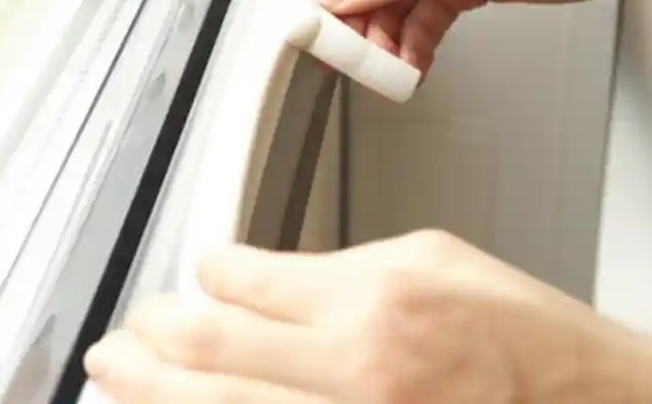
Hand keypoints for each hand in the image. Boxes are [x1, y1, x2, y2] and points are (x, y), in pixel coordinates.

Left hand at [85, 230, 651, 402]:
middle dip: (149, 335)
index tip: (195, 272)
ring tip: (120, 376)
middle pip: (205, 350)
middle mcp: (357, 377)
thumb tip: (262, 277)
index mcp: (376, 303)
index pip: (241, 280)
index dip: (202, 271)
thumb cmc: (531, 342)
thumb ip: (341, 266)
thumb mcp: (437, 261)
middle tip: (128, 332)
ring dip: (151, 391)